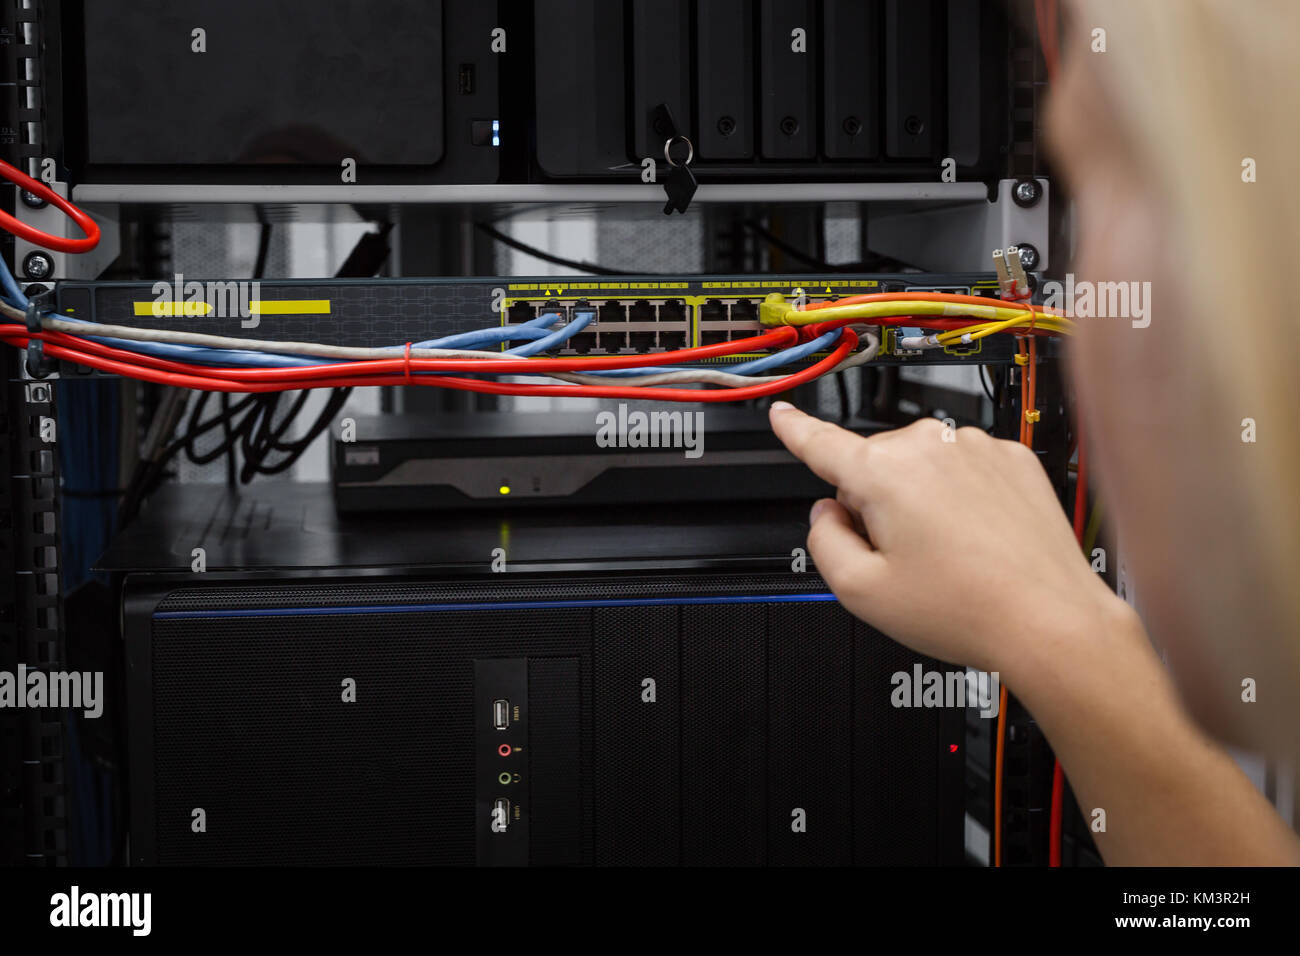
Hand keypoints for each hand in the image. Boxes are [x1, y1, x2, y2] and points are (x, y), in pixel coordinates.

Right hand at [769, 402, 1123, 676]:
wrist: (1050, 619)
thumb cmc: (965, 608)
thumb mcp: (862, 592)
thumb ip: (823, 542)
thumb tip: (828, 513)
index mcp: (884, 473)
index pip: (821, 443)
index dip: (794, 428)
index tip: (782, 413)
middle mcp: (931, 446)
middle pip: (875, 468)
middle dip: (877, 506)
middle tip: (905, 560)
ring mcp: (976, 448)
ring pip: (922, 467)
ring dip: (922, 502)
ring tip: (950, 557)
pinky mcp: (1014, 459)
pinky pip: (966, 470)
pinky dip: (963, 499)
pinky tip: (978, 541)